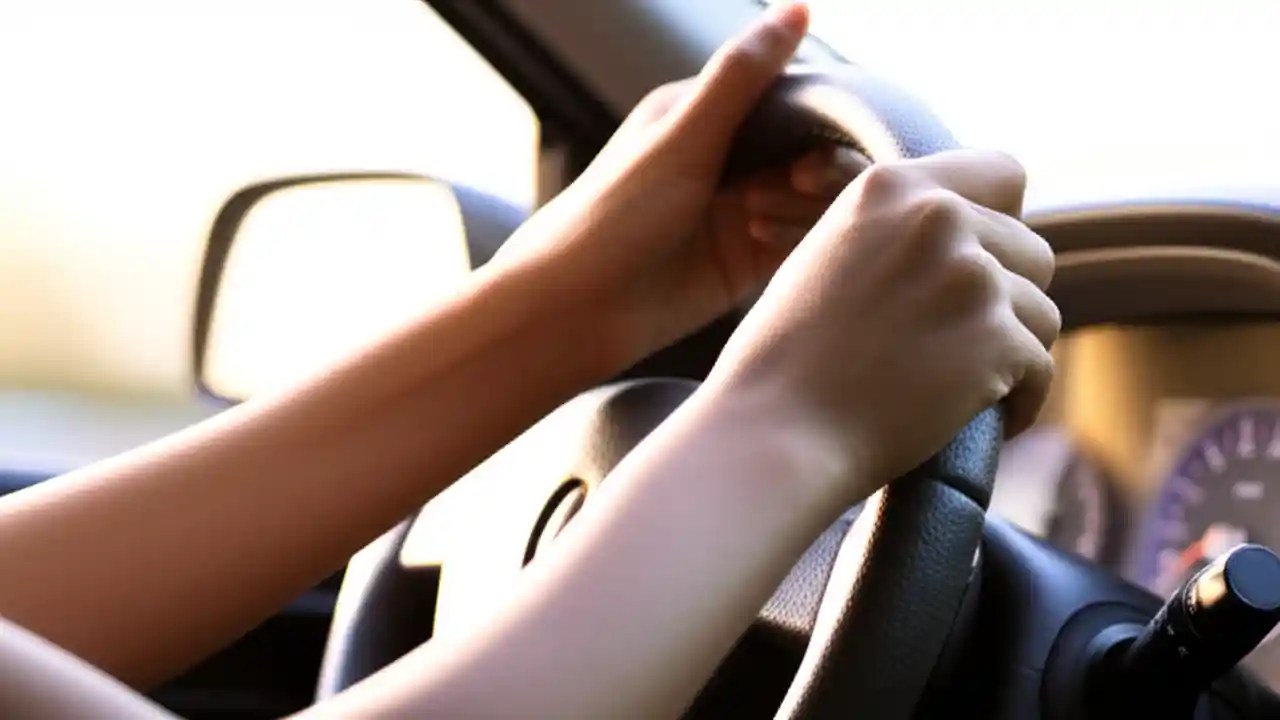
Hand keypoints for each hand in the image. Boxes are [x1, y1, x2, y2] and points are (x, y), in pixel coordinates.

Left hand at [490, 3, 863, 375]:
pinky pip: (799, 240)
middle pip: (808, 149)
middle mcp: (726, 156)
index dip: (818, 121)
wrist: (577, 308)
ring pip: (811, 197)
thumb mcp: (682, 136)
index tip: (815, 152)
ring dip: (802, 207)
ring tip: (758, 222)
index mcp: (704, 113)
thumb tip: (800, 6)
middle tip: (800, 186)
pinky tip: (764, 244)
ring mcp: (738, 209)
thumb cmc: (613, 215)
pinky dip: (796, 239)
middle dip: (815, 170)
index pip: (791, 98)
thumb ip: (743, 75)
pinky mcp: (746, 259)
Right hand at [706, 150, 1059, 501]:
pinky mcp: (996, 339)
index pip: (1002, 172)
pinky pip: (1041, 371)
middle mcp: (938, 216)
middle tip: (952, 348)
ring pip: (1041, 314)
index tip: (977, 269)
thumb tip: (976, 242)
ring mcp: (971, 276)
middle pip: (1031, 252)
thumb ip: (897, 234)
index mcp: (891, 186)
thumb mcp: (830, 256)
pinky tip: (969, 420)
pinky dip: (1017, 404)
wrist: (777, 431)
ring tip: (955, 390)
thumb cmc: (787, 361)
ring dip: (1010, 356)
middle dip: (1005, 302)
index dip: (1001, 223)